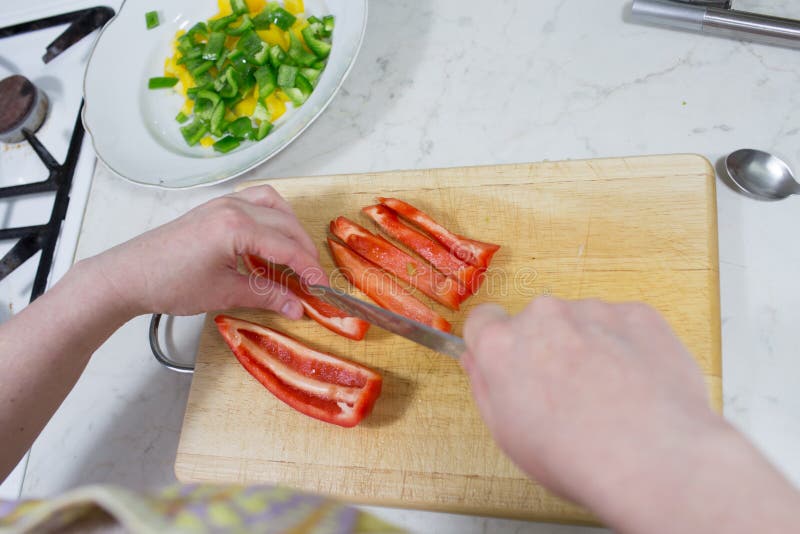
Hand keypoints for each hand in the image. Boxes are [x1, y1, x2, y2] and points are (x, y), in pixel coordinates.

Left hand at [85, 186, 323, 318]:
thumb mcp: (223, 293)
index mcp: (236, 227)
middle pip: (286, 225)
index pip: (287, 246)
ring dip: (291, 228)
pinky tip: (272, 237)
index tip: (322, 288)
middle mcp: (233, 208)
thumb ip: (265, 296)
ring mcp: (223, 204)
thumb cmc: (171, 284)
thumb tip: (297, 307)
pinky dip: (273, 216)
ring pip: (274, 205)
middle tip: (314, 279)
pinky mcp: (215, 208)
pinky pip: (256, 201)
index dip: (309, 269)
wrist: (129, 274)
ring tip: (298, 256)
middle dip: (304, 251)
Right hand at [462, 298, 720, 517]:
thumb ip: (484, 385)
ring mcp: (593, 310)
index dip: (498, 344)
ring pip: (582, 321)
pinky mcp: (637, 314)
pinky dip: (626, 346)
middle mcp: (543, 315)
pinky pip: (622, 324)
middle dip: (547, 347)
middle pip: (537, 321)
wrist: (652, 459)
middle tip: (569, 392)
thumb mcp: (506, 434)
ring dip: (588, 346)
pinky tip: (635, 384)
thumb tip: (477, 359)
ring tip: (609, 395)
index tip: (513, 362)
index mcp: (502, 344)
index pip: (484, 320)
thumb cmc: (576, 457)